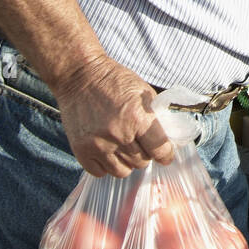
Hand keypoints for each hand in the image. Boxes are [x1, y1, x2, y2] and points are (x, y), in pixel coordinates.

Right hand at [52, 55, 174, 177]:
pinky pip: (100, 172)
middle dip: (145, 154)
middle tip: (139, 142)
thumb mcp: (144, 93)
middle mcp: (118, 134)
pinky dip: (106, 165)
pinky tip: (107, 151)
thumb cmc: (114, 81)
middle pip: (142, 162)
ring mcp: (97, 144)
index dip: (166, 154)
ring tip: (123, 147)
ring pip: (122, 171)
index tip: (165, 155)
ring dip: (126, 162)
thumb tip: (169, 141)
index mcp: (137, 117)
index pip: (160, 150)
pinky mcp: (81, 150)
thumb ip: (156, 118)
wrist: (79, 76)